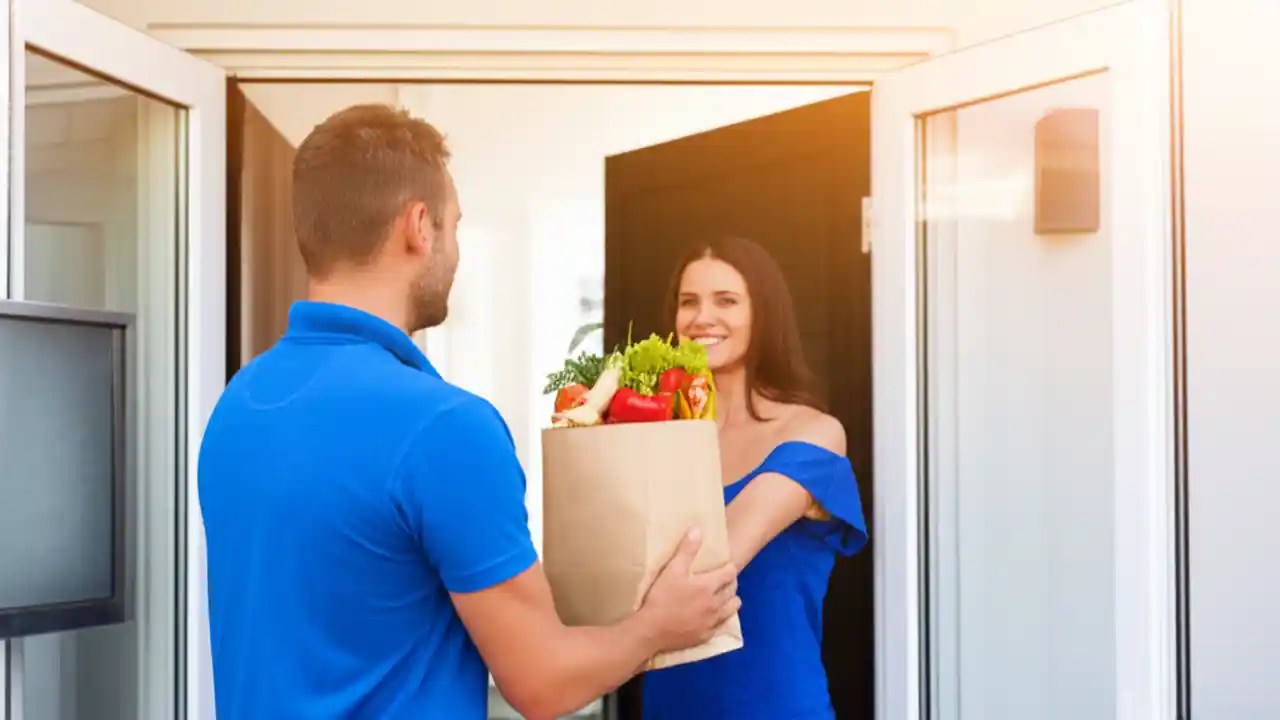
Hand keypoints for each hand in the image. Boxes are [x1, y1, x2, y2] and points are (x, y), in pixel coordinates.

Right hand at [638, 527, 740, 652]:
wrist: (651, 630)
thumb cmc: (660, 598)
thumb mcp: (671, 570)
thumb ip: (686, 550)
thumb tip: (697, 529)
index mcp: (708, 586)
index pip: (730, 573)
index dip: (729, 567)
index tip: (725, 565)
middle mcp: (715, 604)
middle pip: (733, 590)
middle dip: (731, 583)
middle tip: (723, 579)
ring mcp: (712, 621)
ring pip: (732, 609)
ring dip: (730, 601)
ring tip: (721, 597)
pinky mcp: (706, 636)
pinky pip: (722, 625)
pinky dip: (721, 618)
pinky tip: (713, 616)